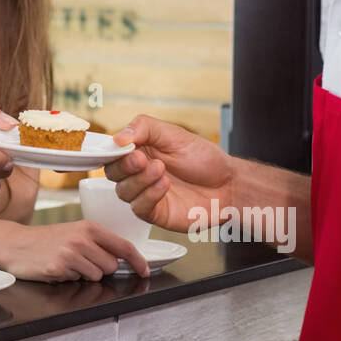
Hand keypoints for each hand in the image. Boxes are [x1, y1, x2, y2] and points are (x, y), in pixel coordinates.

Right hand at [0, 220, 150, 280]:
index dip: (138, 261)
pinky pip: (76, 281)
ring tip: (67, 264)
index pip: (123, 246)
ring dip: (84, 274)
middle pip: (111, 266)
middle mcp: (82, 239)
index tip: (144, 270)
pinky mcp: (59, 268)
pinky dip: (69, 278)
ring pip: (96, 276)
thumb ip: (98, 242)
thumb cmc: (46, 239)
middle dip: (100, 268)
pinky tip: (57, 268)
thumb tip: (123, 257)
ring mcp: (70, 254)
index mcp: (89, 227)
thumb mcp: (74, 232)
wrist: (15, 244)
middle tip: (81, 261)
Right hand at [105, 115, 235, 232]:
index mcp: (140, 151)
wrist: (228, 184)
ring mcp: (146, 194)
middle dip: (125, 166)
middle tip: (141, 159)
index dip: (112, 150)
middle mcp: (139, 173)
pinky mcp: (155, 213)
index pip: (113, 152)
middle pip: (112, 173)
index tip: (122, 146)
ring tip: (161, 170)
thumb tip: (119, 137)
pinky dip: (149, 195)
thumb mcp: (175, 134)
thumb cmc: (204, 159)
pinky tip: (164, 185)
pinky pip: (139, 208)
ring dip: (140, 180)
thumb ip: (145, 128)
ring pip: (123, 191)